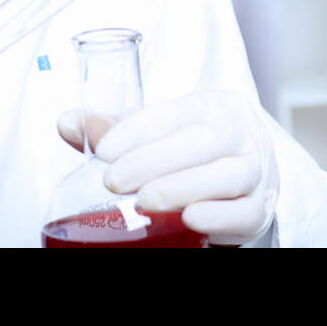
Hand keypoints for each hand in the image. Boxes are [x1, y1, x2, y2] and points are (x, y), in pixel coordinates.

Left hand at [56, 91, 279, 245]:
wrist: (249, 166)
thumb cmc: (194, 146)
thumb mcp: (159, 131)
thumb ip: (115, 130)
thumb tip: (67, 123)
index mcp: (209, 106)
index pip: (172, 113)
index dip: (137, 131)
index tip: (102, 152)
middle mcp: (237, 133)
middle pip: (201, 142)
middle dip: (154, 161)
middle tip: (113, 181)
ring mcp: (254, 170)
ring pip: (227, 175)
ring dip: (184, 187)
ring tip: (145, 201)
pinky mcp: (259, 207)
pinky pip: (245, 211)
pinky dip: (219, 216)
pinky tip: (192, 219)